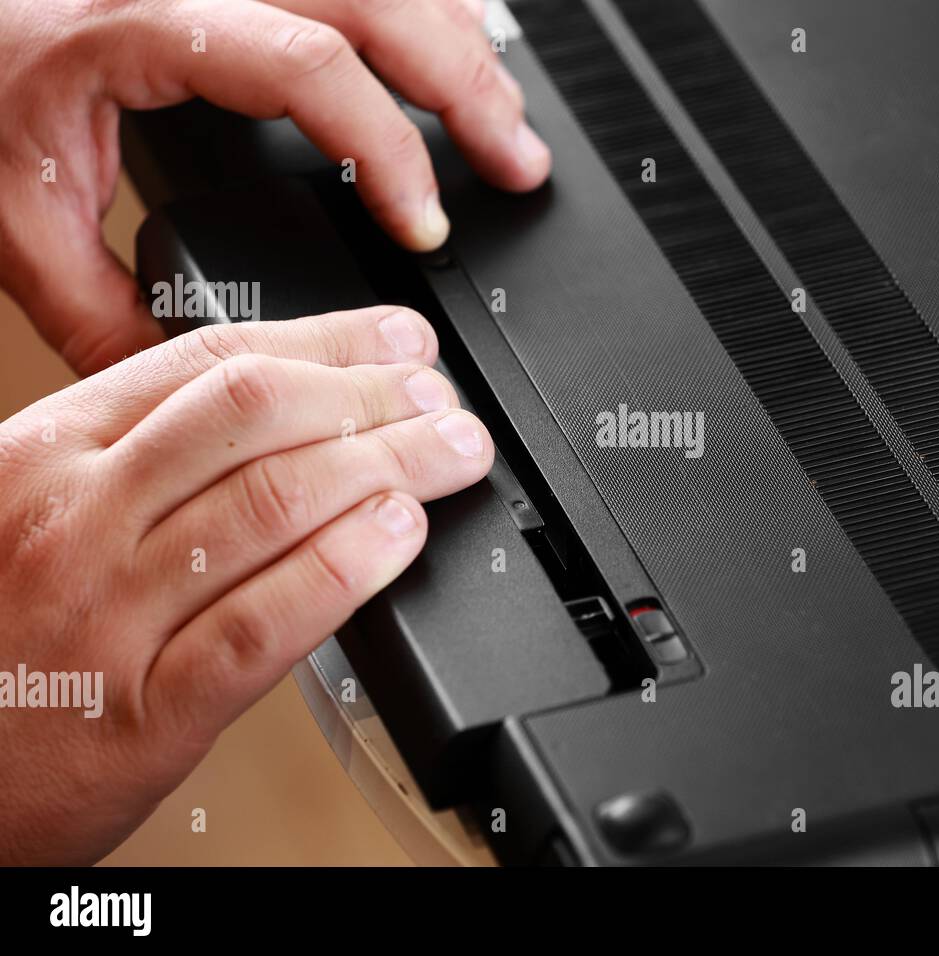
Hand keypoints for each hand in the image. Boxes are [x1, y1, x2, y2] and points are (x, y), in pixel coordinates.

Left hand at [0, 0, 549, 373]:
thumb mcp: (20, 221)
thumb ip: (98, 312)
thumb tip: (184, 386)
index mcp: (148, 29)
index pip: (309, 68)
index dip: (388, 147)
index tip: (424, 226)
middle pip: (376, 3)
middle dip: (465, 85)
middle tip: (518, 162)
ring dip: (458, 49)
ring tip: (506, 124)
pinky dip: (423, 20)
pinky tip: (453, 62)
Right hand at [0, 306, 493, 863]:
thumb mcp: (36, 513)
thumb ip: (140, 457)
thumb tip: (289, 406)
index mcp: (49, 453)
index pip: (213, 360)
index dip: (329, 341)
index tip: (396, 340)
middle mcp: (77, 518)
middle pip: (258, 415)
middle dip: (372, 394)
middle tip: (442, 397)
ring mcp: (109, 612)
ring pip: (275, 503)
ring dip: (390, 464)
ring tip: (451, 452)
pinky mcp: (150, 710)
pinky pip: (265, 623)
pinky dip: (346, 569)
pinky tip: (400, 536)